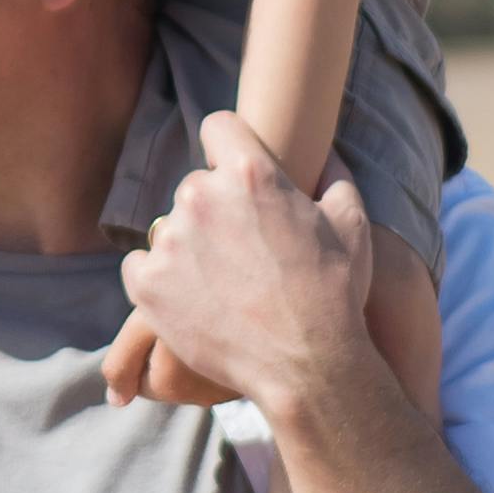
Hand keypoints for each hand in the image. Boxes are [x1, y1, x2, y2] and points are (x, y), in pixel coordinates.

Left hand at [114, 114, 372, 420]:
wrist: (307, 366)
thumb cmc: (335, 294)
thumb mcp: (352, 224)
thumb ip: (335, 177)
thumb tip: (327, 155)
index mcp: (250, 173)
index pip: (218, 127)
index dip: (229, 148)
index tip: (234, 173)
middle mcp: (201, 197)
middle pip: (196, 184)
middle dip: (217, 210)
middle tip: (244, 252)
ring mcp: (169, 240)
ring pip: (170, 228)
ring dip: (190, 247)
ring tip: (225, 286)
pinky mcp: (146, 283)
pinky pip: (141, 265)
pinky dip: (161, 280)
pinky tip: (195, 300)